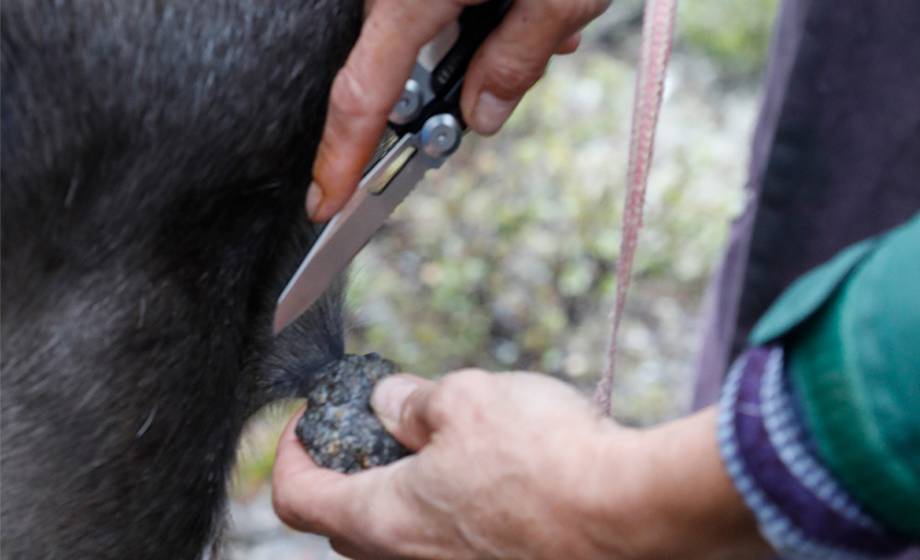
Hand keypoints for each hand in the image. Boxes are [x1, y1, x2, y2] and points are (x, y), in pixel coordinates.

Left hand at [272, 370, 769, 558]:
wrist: (632, 516)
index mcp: (383, 518)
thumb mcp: (465, 399)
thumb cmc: (546, 459)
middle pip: (344, 525)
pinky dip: (447, 514)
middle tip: (376, 429)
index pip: (296, 498)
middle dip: (347, 472)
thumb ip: (411, 402)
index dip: (288, 454)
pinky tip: (490, 479)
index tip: (305, 422)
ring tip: (442, 449)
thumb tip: (388, 403)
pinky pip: (447, 547)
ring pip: (399, 540)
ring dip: (402, 495)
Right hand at [305, 0, 609, 220]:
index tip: (323, 203)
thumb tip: (481, 118)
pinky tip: (536, 0)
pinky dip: (488, 10)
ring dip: (487, 41)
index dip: (339, 156)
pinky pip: (439, 0)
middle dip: (458, 85)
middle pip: (399, 64)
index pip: (362, 95)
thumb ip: (515, 60)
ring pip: (429, 30)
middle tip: (521, 70)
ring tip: (551, 24)